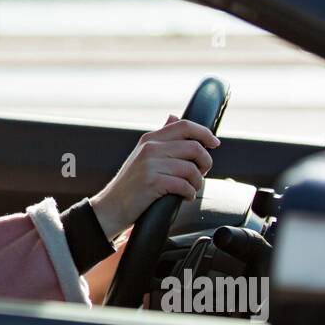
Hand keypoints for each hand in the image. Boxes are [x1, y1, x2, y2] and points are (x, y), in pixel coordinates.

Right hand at [89, 115, 218, 239]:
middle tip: (201, 173)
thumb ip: (160, 137)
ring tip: (191, 188)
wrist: (110, 207)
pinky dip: (189, 193)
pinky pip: (184, 185)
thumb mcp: (143, 155)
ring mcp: (150, 165)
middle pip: (194, 146)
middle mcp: (150, 148)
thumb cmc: (130, 184)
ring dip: (197, 182)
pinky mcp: (151, 183)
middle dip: (205, 162)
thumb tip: (173, 117)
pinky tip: (184, 197)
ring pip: (191, 168)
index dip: (204, 133)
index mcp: (150, 139)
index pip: (184, 125)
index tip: (214, 143)